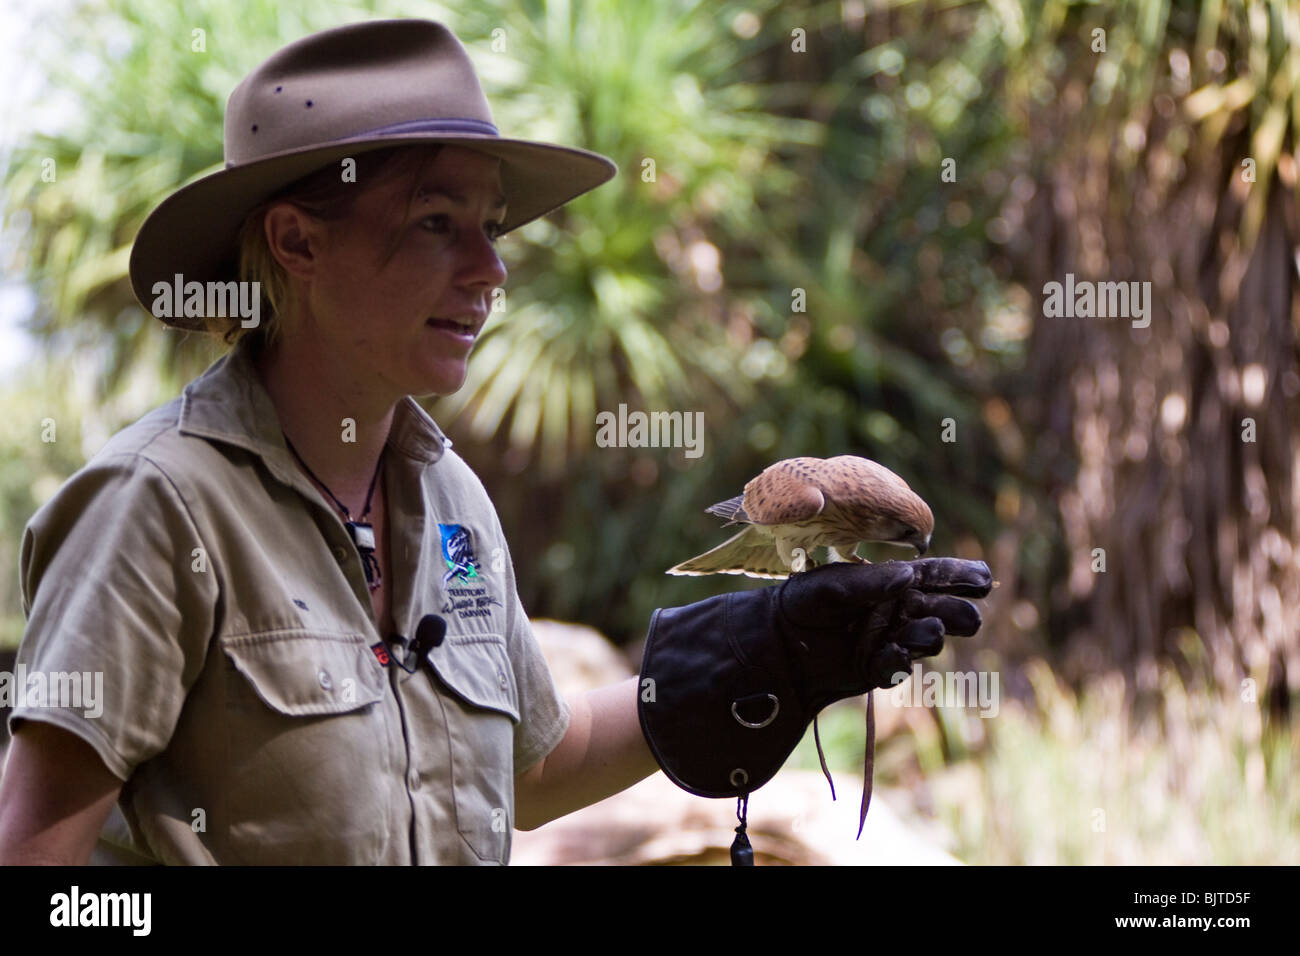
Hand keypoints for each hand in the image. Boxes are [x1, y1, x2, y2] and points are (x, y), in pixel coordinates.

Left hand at [776, 558, 992, 710]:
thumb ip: (870, 582)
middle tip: (969, 616)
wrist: (778, 644)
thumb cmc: (803, 603)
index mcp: (894, 581)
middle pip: (945, 610)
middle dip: (959, 613)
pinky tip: (893, 652)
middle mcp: (901, 609)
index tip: (984, 579)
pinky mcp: (880, 667)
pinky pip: (900, 665)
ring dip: (931, 636)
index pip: (936, 576)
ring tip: (929, 631)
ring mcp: (894, 638)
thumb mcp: (831, 585)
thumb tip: (908, 576)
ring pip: (930, 639)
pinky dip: (899, 659)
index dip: (963, 576)